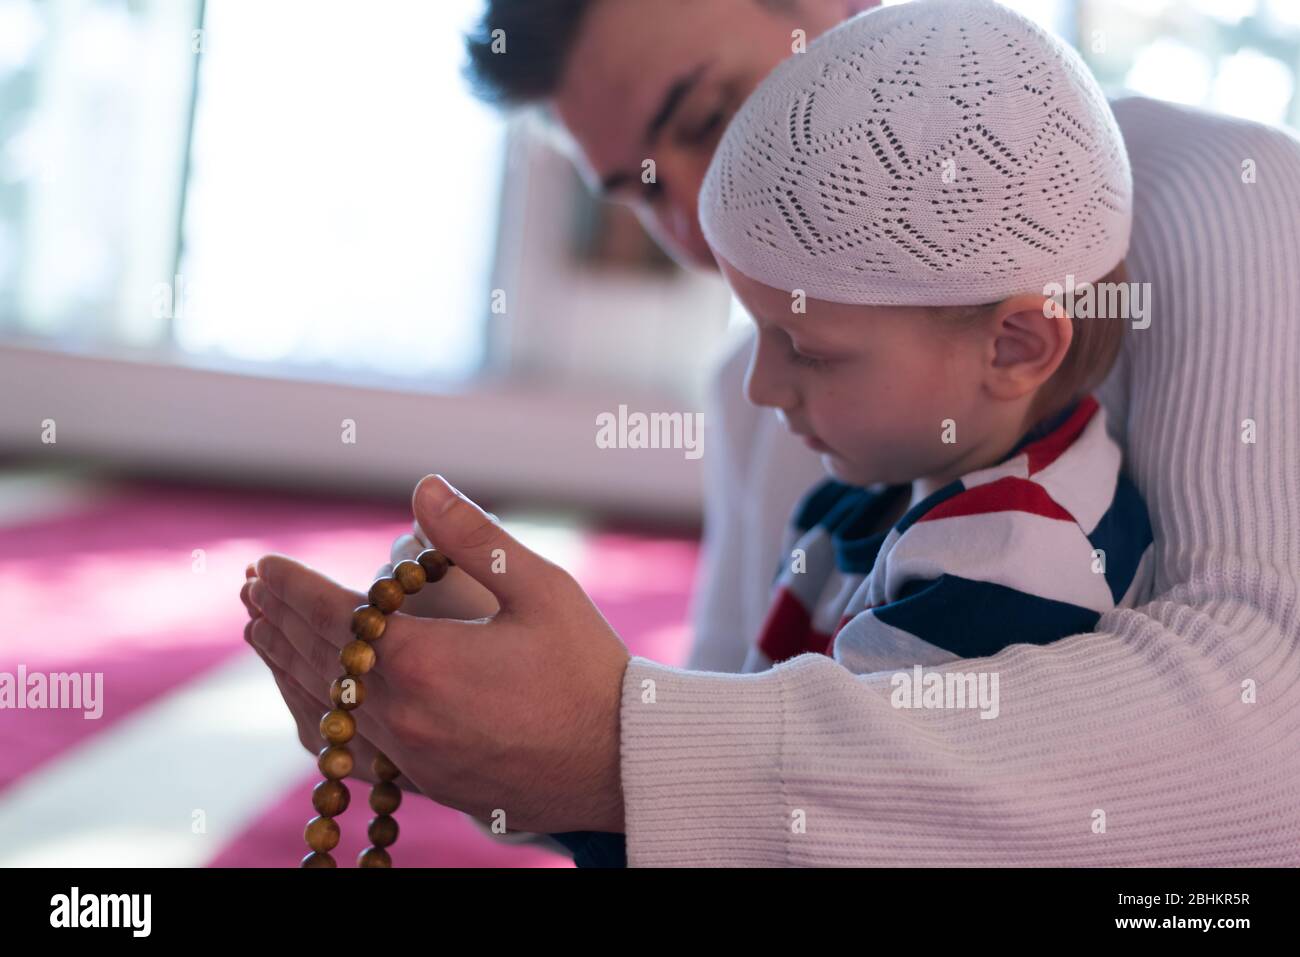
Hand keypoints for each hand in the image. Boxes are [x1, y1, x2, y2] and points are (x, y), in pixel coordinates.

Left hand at [245, 475, 631, 833]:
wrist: (621, 764)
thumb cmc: (588, 670)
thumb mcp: (543, 589)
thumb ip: (476, 536)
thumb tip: (425, 486)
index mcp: (425, 663)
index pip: (335, 617)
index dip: (294, 587)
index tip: (264, 563)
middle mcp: (404, 716)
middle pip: (319, 661)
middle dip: (279, 620)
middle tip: (251, 589)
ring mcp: (410, 757)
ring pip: (325, 708)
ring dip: (287, 665)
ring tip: (260, 634)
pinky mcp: (424, 781)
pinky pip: (347, 747)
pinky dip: (316, 715)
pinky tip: (309, 701)